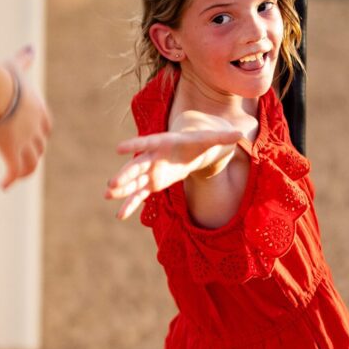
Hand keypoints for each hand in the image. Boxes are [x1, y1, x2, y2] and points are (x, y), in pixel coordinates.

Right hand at [0, 46, 51, 189]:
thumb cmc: (3, 76)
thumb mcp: (17, 66)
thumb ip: (25, 60)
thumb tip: (30, 48)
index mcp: (39, 110)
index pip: (46, 128)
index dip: (39, 136)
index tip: (31, 140)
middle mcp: (36, 129)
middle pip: (39, 147)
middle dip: (32, 154)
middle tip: (21, 162)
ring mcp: (26, 142)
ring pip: (31, 163)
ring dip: (24, 172)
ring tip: (14, 177)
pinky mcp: (13, 153)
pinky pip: (15, 171)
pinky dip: (11, 180)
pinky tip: (3, 185)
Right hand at [105, 126, 243, 220]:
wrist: (191, 149)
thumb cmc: (200, 141)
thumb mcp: (211, 139)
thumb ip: (223, 137)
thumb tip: (240, 133)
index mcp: (164, 143)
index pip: (148, 143)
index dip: (134, 145)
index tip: (119, 148)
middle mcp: (154, 157)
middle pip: (137, 165)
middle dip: (125, 174)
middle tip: (112, 183)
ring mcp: (151, 171)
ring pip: (135, 181)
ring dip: (122, 189)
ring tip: (107, 195)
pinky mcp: (153, 183)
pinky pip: (140, 195)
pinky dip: (130, 204)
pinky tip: (120, 215)